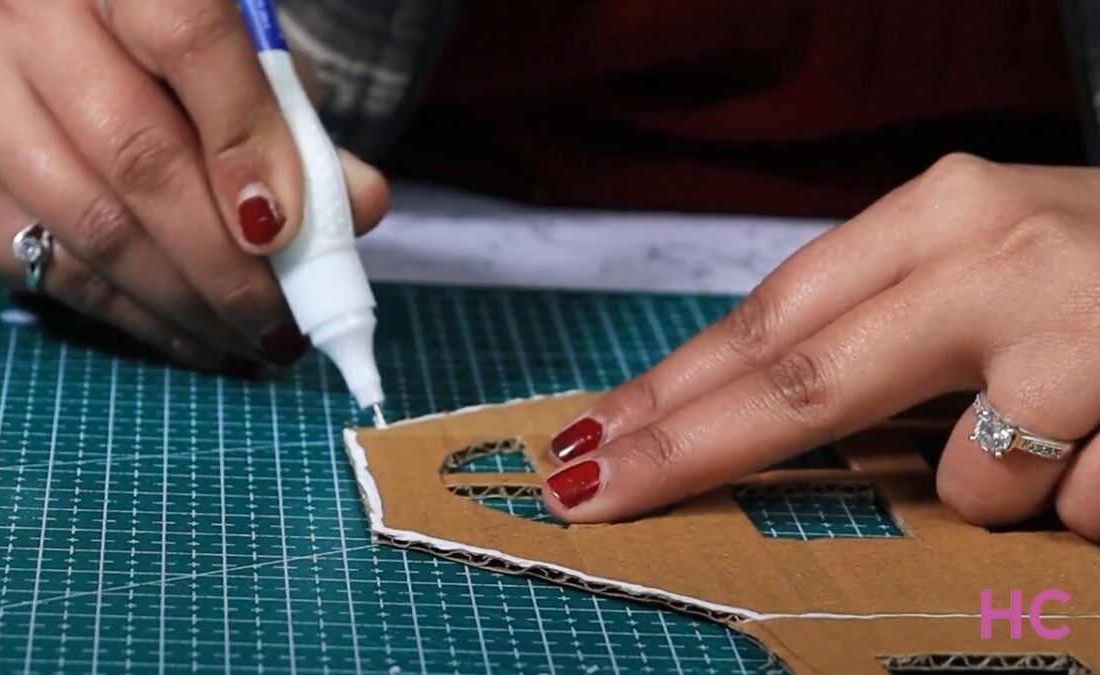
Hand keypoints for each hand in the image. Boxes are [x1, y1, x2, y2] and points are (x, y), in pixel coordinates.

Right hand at [0, 0, 388, 370]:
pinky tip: (202, 340)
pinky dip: (151, 324)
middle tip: (288, 320)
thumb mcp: (225, 77)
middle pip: (143, 154)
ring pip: (104, 231)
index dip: (245, 132)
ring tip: (259, 340)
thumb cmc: (135, 76)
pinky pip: (67, 277)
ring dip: (197, 305)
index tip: (286, 225)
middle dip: (230, 260)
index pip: (186, 35)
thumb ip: (291, 129)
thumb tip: (362, 203)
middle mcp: (33, 27)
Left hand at [542, 153, 1099, 541]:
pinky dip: (1089, 501)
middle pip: (798, 382)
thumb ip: (885, 317)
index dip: (672, 387)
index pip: (770, 315)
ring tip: (1073, 419)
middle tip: (588, 494)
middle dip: (682, 450)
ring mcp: (1084, 336)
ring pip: (965, 479)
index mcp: (946, 211)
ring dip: (992, 482)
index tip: (593, 438)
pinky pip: (1074, 514)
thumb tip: (747, 406)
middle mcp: (1001, 253)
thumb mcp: (992, 257)